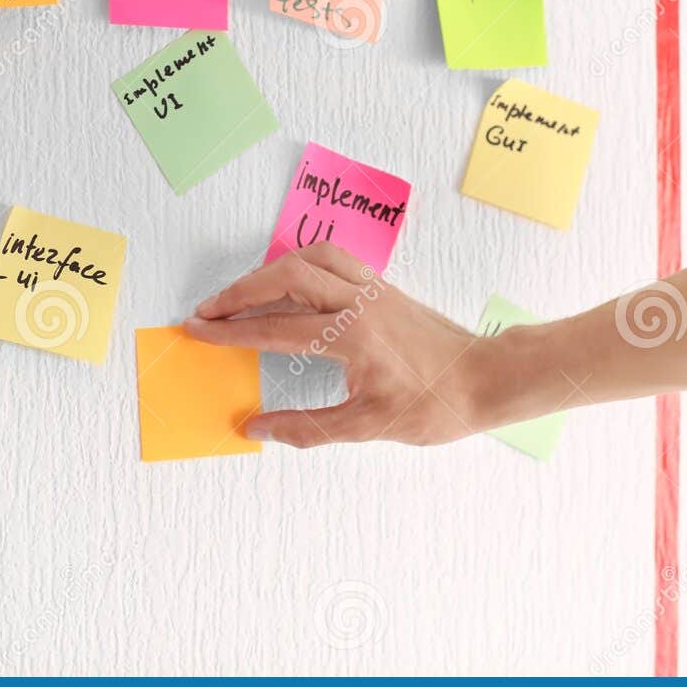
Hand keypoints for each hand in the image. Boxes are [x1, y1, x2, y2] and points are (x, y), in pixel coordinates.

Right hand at [184, 243, 542, 447]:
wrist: (487, 380)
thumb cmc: (435, 406)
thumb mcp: (369, 427)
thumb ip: (308, 427)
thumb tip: (258, 428)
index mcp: (352, 336)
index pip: (276, 327)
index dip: (231, 331)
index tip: (199, 331)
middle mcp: (359, 302)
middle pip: (286, 277)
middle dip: (240, 292)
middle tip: (208, 310)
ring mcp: (372, 289)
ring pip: (309, 258)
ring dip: (269, 271)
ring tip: (242, 293)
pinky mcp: (383, 287)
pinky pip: (333, 259)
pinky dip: (301, 264)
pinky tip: (290, 283)